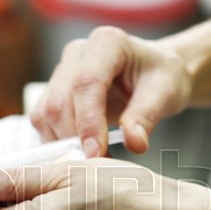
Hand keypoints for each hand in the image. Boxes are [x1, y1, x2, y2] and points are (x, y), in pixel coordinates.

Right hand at [30, 27, 192, 156]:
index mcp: (107, 43)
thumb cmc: (162, 77)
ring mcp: (62, 71)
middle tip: (97, 166)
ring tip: (94, 161)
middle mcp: (78, 52)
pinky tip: (81, 153)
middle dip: (74, 138)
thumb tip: (134, 144)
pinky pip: (44, 121)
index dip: (88, 121)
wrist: (155, 73)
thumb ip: (147, 116)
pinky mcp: (54, 91)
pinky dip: (58, 142)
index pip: (87, 83)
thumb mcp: (166, 93)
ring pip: (45, 113)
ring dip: (63, 144)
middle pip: (59, 100)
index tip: (96, 153)